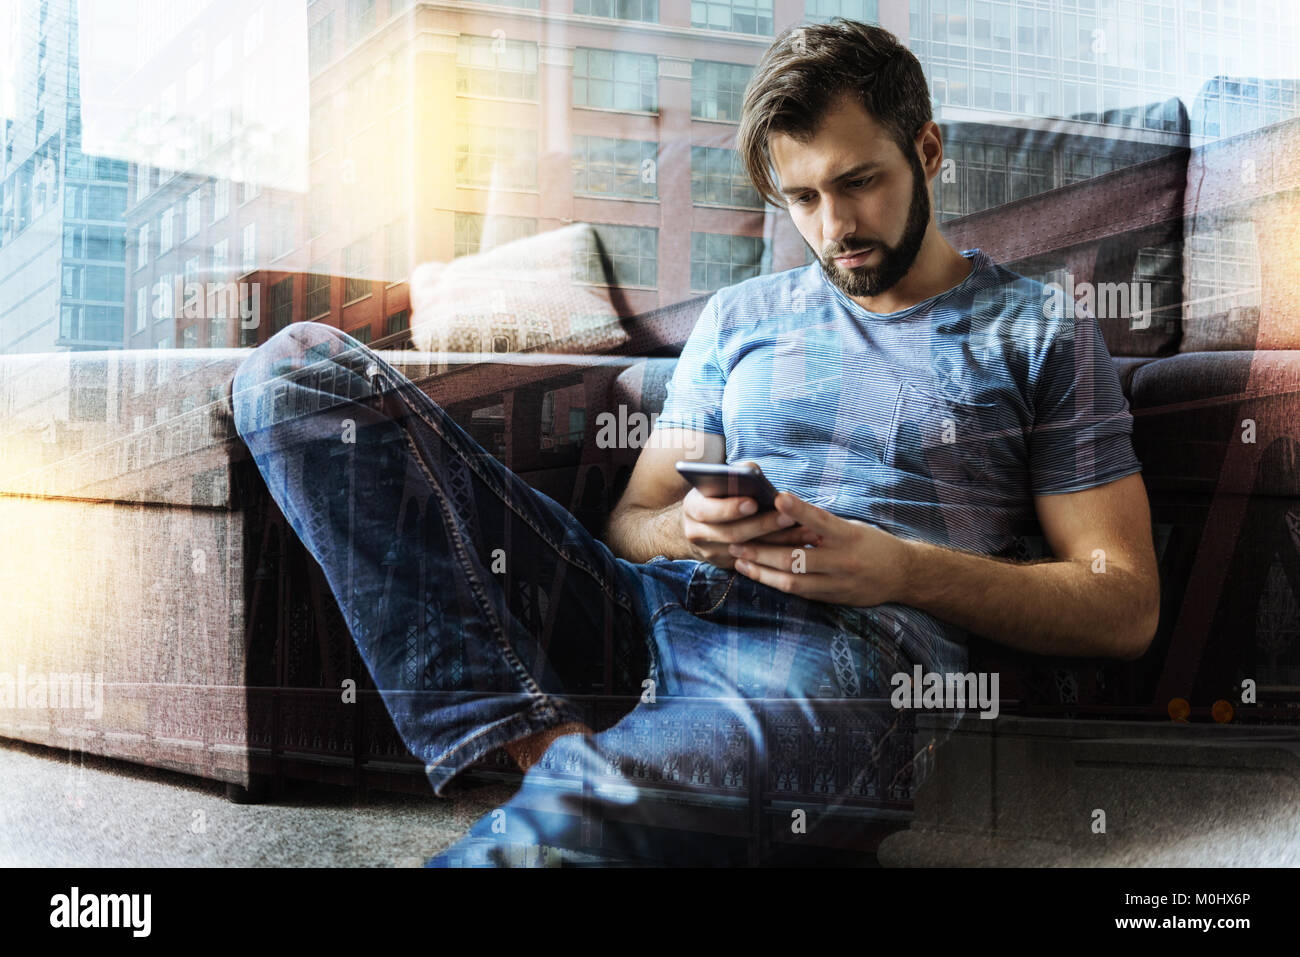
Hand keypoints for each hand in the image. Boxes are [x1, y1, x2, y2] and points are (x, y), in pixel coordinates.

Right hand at [681, 464, 822, 569]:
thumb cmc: (719, 493)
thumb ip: (735, 474)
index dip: (730, 508)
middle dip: (762, 525)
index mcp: (692, 508)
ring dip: (776, 542)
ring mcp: (710, 552)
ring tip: (802, 531)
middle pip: (732, 534)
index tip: (753, 502)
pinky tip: (798, 545)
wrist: (701, 521)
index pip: (708, 511)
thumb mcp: (720, 481)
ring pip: (746, 552)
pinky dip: (777, 554)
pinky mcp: (725, 564)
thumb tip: (754, 472)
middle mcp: (696, 533)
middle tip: (788, 518)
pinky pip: (754, 562)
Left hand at [726, 491, 911, 606]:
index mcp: (849, 536)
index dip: (799, 510)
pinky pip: (800, 592)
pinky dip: (777, 584)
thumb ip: (823, 525)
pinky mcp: (834, 598)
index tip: (778, 498)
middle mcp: (843, 560)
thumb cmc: (872, 544)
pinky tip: (759, 576)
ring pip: (793, 581)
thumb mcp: (852, 528)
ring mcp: (838, 583)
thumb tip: (785, 512)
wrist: (903, 575)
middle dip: (763, 551)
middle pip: (796, 558)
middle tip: (736, 543)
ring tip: (740, 563)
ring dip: (763, 572)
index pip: (821, 520)